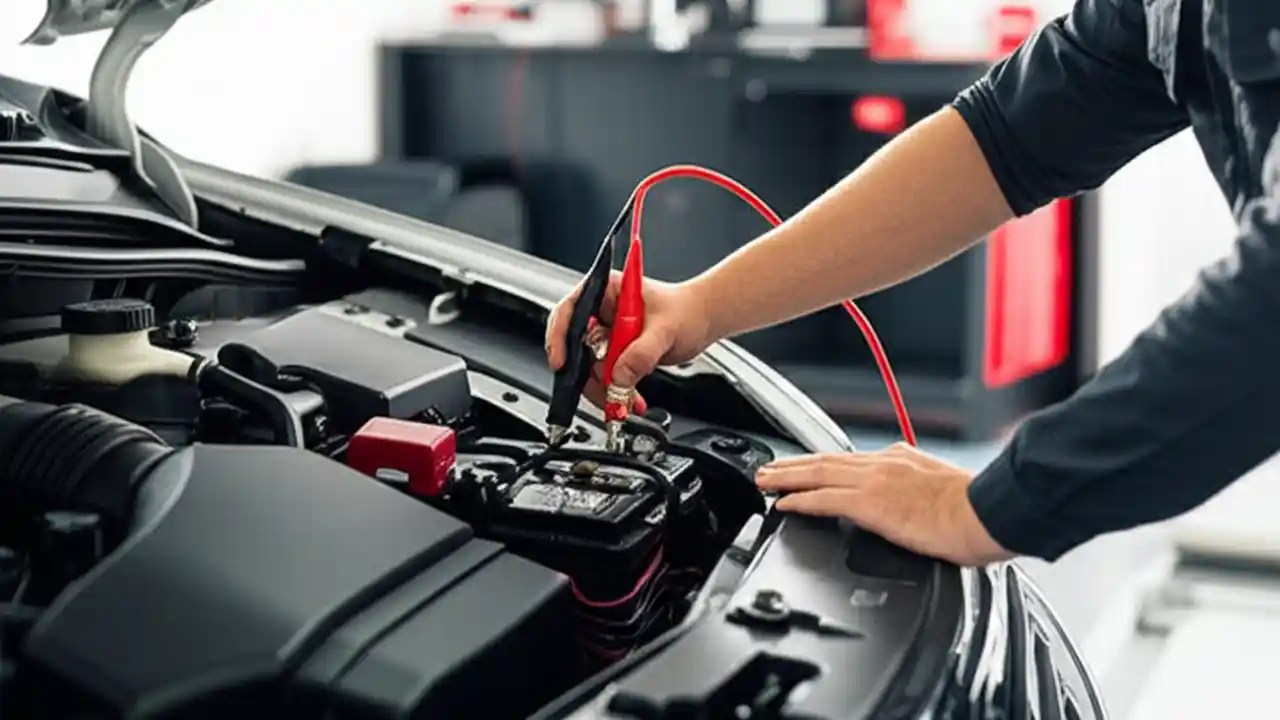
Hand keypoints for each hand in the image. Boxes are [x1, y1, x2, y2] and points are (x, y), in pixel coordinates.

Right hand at [545, 272, 714, 406]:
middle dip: (589, 373)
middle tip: (607, 392)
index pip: (569, 311)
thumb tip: (618, 377)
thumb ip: (641, 354)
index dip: (559, 337)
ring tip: (627, 400)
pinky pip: (604, 376)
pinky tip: (631, 399)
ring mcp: (606, 334)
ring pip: (589, 367)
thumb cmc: (686, 310)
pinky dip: (615, 391)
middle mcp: (601, 312)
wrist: (703, 321)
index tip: (562, 362)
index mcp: (606, 291)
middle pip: (575, 346)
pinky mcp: (614, 353)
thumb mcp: (665, 330)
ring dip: (605, 388)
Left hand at [755, 443, 1011, 566]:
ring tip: (764, 482)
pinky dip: (799, 500)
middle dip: (793, 465)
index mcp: (901, 459)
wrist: (990, 512)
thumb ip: (919, 492)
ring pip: (817, 474)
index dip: (821, 463)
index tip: (804, 467)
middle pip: (825, 461)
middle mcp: (883, 463)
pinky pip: (824, 500)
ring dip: (786, 478)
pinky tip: (783, 504)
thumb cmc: (979, 510)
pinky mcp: (871, 503)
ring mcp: (874, 481)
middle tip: (767, 469)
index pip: (850, 459)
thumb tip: (912, 507)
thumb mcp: (943, 490)